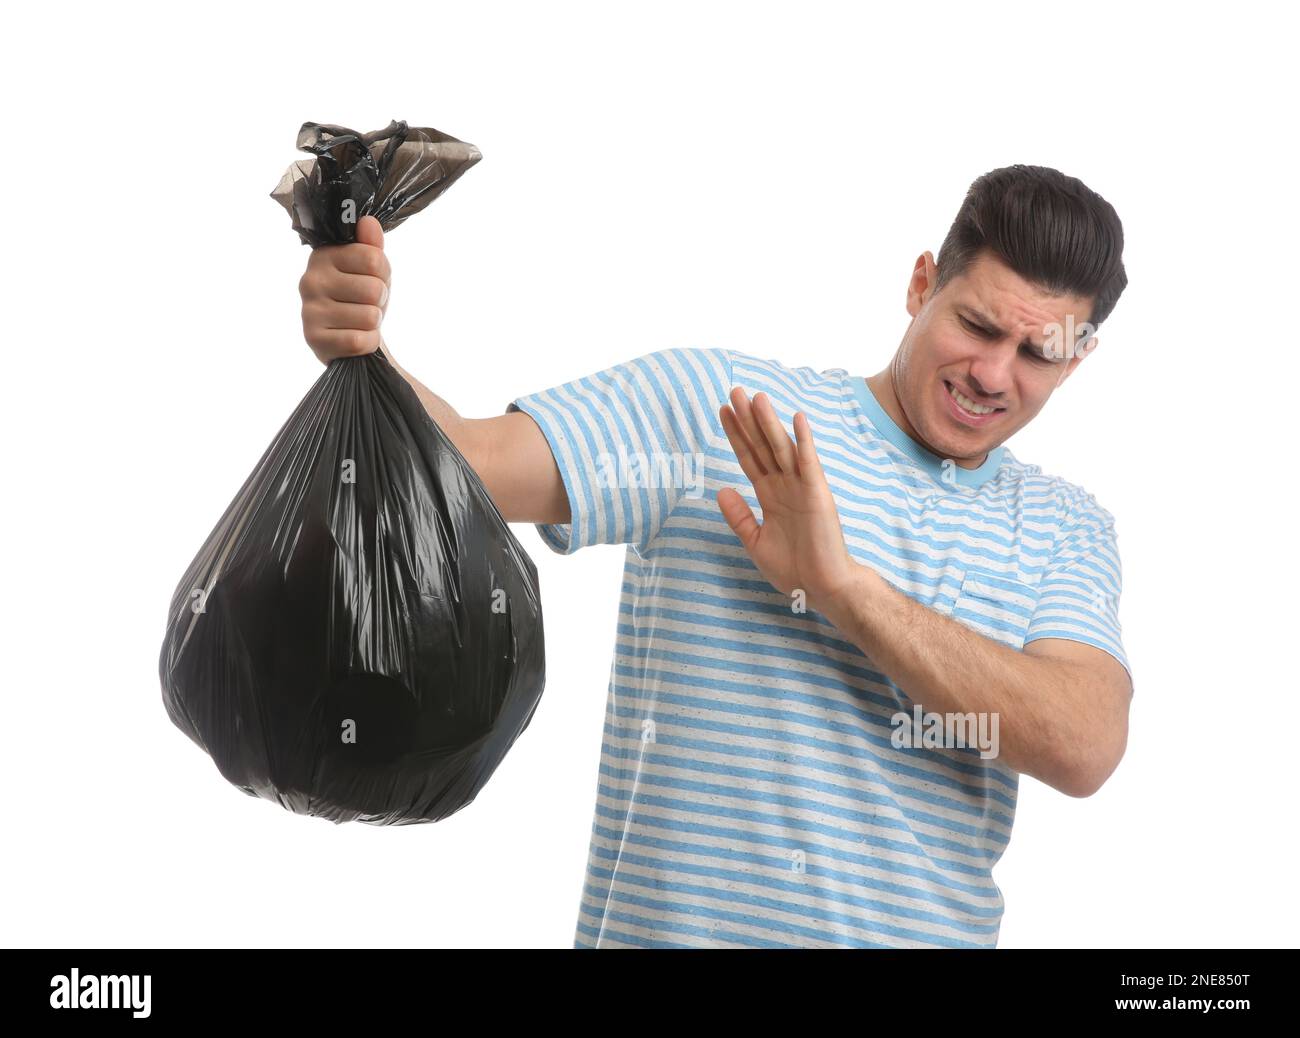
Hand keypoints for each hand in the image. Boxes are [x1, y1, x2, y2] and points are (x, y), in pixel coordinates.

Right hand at [298, 215, 390, 363]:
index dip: (382, 274)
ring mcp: (309, 310)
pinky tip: (355, 337)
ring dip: (373, 323)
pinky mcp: (314, 339)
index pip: (373, 258)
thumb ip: (371, 246)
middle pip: (374, 289)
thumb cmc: (360, 298)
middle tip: (366, 304)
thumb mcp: (371, 270)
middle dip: (379, 301)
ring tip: (359, 321)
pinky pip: (359, 340)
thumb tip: (368, 222)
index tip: (370, 279)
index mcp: (324, 256)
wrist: (348, 338)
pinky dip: (367, 342)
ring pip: (369, 316)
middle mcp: (310, 280)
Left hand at [717, 388, 858, 614]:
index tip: (723, 411)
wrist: (821, 587)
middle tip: (733, 390)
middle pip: (761, 445)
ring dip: (769, 422)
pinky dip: (803, 440)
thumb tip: (721, 489)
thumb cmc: (793, 568)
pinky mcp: (818, 493)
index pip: (749, 457)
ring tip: (756, 397)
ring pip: (781, 448)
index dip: (736, 434)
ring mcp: (801, 487)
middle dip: (747, 419)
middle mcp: (784, 485)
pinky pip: (809, 462)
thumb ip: (738, 516)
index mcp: (769, 495)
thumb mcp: (754, 542)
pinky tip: (797, 418)